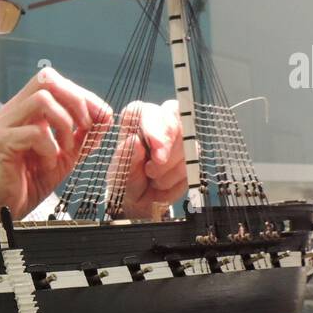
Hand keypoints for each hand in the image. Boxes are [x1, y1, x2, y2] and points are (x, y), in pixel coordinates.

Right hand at [0, 68, 113, 219]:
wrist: (5, 209)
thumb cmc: (29, 182)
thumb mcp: (64, 155)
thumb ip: (81, 135)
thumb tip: (105, 116)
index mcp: (24, 110)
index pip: (53, 81)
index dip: (81, 94)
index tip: (101, 116)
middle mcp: (11, 112)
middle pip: (46, 80)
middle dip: (76, 100)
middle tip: (86, 127)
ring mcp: (2, 125)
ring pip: (41, 100)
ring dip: (64, 124)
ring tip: (65, 149)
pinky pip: (34, 133)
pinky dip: (50, 147)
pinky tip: (48, 163)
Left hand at [108, 99, 186, 218]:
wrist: (140, 202)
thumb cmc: (125, 182)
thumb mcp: (119, 173)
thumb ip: (126, 157)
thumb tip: (135, 140)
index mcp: (134, 123)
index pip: (143, 110)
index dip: (151, 124)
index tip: (153, 145)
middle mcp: (157, 124)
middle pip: (172, 117)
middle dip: (167, 144)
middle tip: (152, 170)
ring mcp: (179, 137)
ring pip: (185, 141)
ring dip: (168, 168)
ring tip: (152, 180)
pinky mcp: (192, 153)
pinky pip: (192, 163)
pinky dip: (176, 179)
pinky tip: (163, 185)